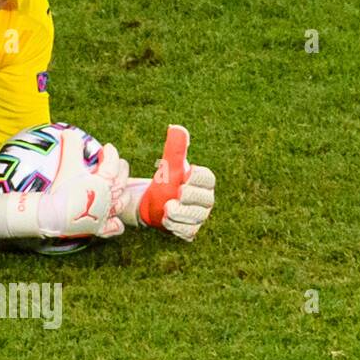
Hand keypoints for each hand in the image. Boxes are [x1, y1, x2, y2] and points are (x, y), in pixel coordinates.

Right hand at [36, 130, 127, 238]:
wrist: (52, 215)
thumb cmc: (62, 190)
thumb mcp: (67, 164)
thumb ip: (71, 146)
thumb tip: (69, 131)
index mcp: (104, 180)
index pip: (113, 163)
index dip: (111, 153)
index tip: (107, 148)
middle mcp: (109, 197)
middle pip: (122, 181)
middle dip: (122, 170)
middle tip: (117, 164)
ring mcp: (105, 213)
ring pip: (122, 203)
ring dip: (122, 194)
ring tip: (119, 189)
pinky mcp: (99, 228)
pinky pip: (113, 227)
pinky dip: (115, 224)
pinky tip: (114, 221)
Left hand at [123, 125, 215, 241]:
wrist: (152, 203)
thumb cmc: (166, 181)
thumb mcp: (169, 165)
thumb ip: (174, 148)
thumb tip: (176, 128)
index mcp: (203, 181)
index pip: (208, 178)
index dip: (198, 177)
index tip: (185, 174)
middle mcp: (205, 199)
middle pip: (204, 199)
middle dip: (189, 196)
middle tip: (176, 193)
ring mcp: (199, 216)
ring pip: (196, 217)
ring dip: (180, 213)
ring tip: (167, 209)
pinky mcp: (189, 230)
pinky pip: (189, 232)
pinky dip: (177, 227)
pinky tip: (166, 221)